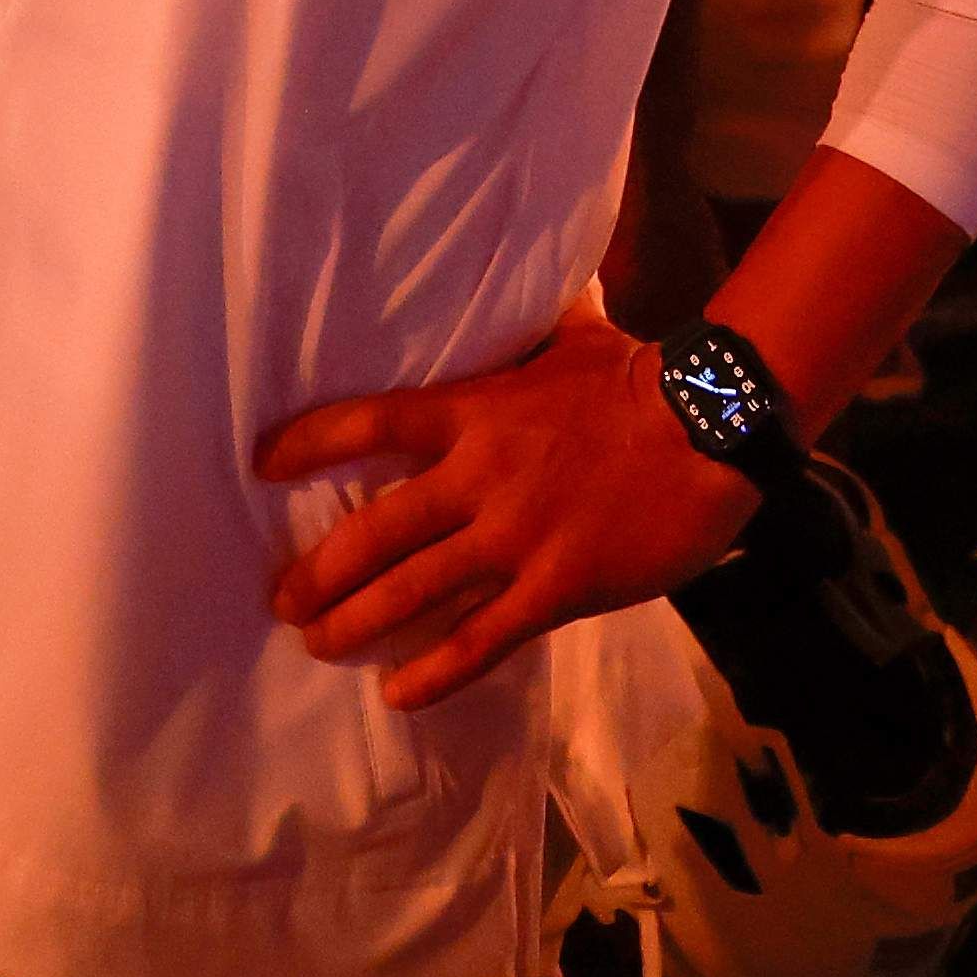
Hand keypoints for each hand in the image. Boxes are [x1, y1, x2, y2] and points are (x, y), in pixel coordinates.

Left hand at [258, 310, 757, 709]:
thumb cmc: (643, 378)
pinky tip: (396, 694)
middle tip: (282, 600)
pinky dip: (432, 672)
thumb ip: (537, 326)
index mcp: (476, 411)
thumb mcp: (577, 336)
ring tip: (318, 644)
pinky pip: (479, 640)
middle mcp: (479, 478)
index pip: (371, 423)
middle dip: (319, 573)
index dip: (310, 443)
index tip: (263, 462)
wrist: (713, 428)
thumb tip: (539, 283)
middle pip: (374, 533)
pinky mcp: (554, 588)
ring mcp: (514, 538)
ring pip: (412, 592)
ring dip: (354, 624)